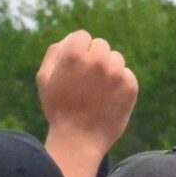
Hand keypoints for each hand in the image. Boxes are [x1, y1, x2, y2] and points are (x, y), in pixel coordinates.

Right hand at [37, 30, 138, 155]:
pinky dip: (119, 84)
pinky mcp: (130, 86)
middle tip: (86, 81)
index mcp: (75, 54)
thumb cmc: (58, 109)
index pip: (82, 36)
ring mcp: (116, 73)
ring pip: (116, 58)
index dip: (77, 51)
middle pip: (101, 45)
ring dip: (108, 69)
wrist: (79, 141)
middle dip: (93, 58)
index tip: (75, 68)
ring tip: (97, 91)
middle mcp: (98, 60)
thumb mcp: (45, 78)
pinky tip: (108, 99)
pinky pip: (126, 74)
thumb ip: (56, 52)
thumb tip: (71, 38)